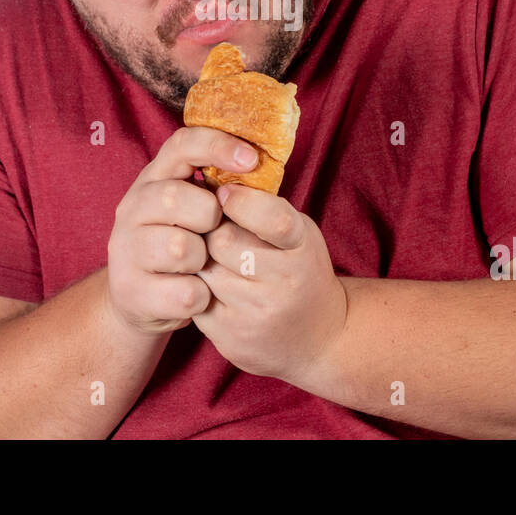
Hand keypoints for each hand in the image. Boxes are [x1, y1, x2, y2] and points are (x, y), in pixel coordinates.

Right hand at [105, 126, 260, 334]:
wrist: (140, 300)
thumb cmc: (182, 243)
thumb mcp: (194, 208)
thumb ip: (217, 186)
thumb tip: (260, 165)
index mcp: (153, 178)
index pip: (182, 144)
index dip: (217, 146)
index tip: (251, 160)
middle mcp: (132, 208)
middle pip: (175, 197)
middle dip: (208, 216)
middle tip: (211, 230)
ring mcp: (125, 250)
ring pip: (181, 248)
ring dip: (203, 261)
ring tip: (199, 265)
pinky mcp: (131, 291)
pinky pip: (186, 292)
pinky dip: (201, 296)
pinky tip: (194, 291)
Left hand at [192, 184, 347, 384]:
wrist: (319, 339)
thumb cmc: (302, 271)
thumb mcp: (299, 234)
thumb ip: (266, 207)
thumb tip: (216, 175)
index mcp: (302, 248)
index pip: (272, 219)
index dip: (241, 201)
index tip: (223, 191)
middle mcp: (284, 283)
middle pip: (224, 241)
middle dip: (212, 229)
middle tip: (212, 226)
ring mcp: (256, 314)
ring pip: (204, 269)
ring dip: (201, 257)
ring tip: (212, 255)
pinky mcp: (230, 337)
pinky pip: (196, 297)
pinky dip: (197, 285)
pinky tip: (211, 283)